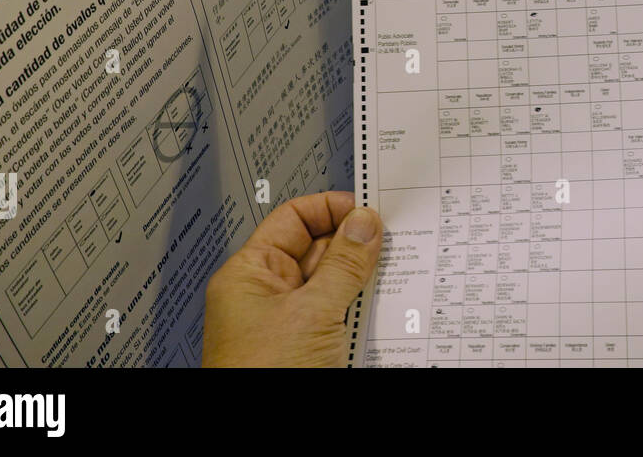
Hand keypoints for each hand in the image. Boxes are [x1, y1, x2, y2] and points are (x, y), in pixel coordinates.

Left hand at [202, 191, 381, 366]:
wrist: (259, 445)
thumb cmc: (262, 378)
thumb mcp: (311, 313)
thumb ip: (342, 265)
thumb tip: (364, 223)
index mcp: (250, 274)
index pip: (293, 219)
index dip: (331, 209)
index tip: (369, 210)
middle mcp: (267, 295)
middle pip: (318, 251)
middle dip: (355, 247)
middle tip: (392, 243)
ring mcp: (289, 324)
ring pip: (334, 285)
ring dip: (363, 282)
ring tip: (393, 277)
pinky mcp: (309, 350)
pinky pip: (340, 317)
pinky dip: (363, 312)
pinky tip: (385, 310)